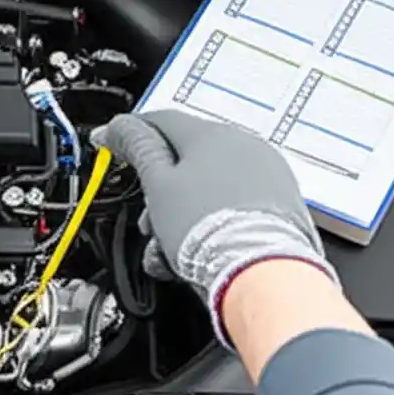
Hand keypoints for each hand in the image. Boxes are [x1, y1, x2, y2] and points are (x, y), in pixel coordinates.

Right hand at [92, 110, 336, 344]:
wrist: (262, 274)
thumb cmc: (210, 231)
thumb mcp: (157, 186)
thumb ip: (136, 148)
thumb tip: (119, 126)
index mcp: (210, 134)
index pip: (160, 120)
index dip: (130, 133)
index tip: (111, 144)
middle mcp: (244, 145)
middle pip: (187, 158)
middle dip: (160, 189)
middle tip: (147, 220)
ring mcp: (267, 174)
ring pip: (210, 185)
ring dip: (184, 212)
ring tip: (172, 248)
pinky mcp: (282, 203)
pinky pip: (235, 204)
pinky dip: (214, 221)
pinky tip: (201, 251)